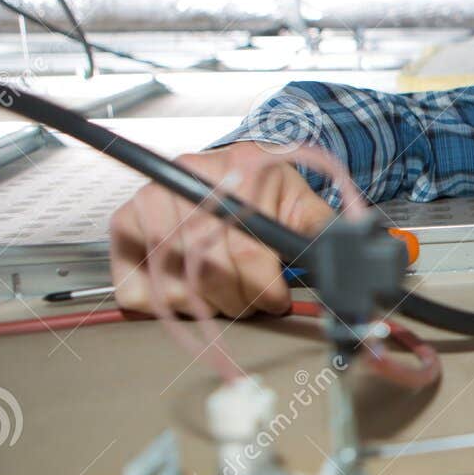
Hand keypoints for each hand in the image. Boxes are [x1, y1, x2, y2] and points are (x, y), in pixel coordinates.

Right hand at [110, 140, 334, 317]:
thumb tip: (351, 250)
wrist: (230, 169)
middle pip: (209, 271)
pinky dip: (166, 303)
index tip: (278, 300)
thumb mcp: (300, 199)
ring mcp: (146, 201)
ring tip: (231, 294)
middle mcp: (183, 179)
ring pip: (176, 286)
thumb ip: (322, 227)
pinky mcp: (122, 225)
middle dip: (242, 299)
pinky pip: (136, 287)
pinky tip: (192, 291)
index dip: (264, 286)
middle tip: (258, 302)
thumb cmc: (265, 190)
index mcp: (236, 168)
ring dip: (209, 306)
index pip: (245, 247)